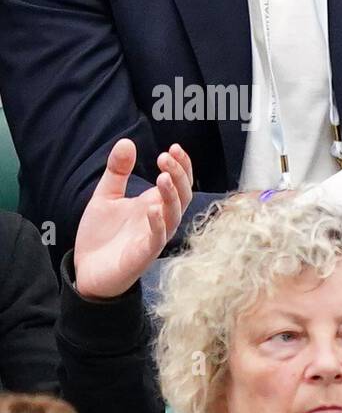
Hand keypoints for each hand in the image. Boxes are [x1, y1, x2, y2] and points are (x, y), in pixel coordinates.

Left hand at [74, 139, 194, 298]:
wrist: (88, 270)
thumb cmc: (102, 236)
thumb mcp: (106, 196)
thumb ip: (117, 171)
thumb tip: (127, 142)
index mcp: (155, 205)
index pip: (179, 183)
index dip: (182, 166)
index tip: (175, 147)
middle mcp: (160, 220)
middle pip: (182, 195)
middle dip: (179, 175)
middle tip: (166, 156)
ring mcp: (155, 237)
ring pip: (174, 215)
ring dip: (171, 195)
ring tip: (163, 176)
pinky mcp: (144, 254)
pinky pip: (157, 238)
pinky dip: (157, 223)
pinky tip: (152, 208)